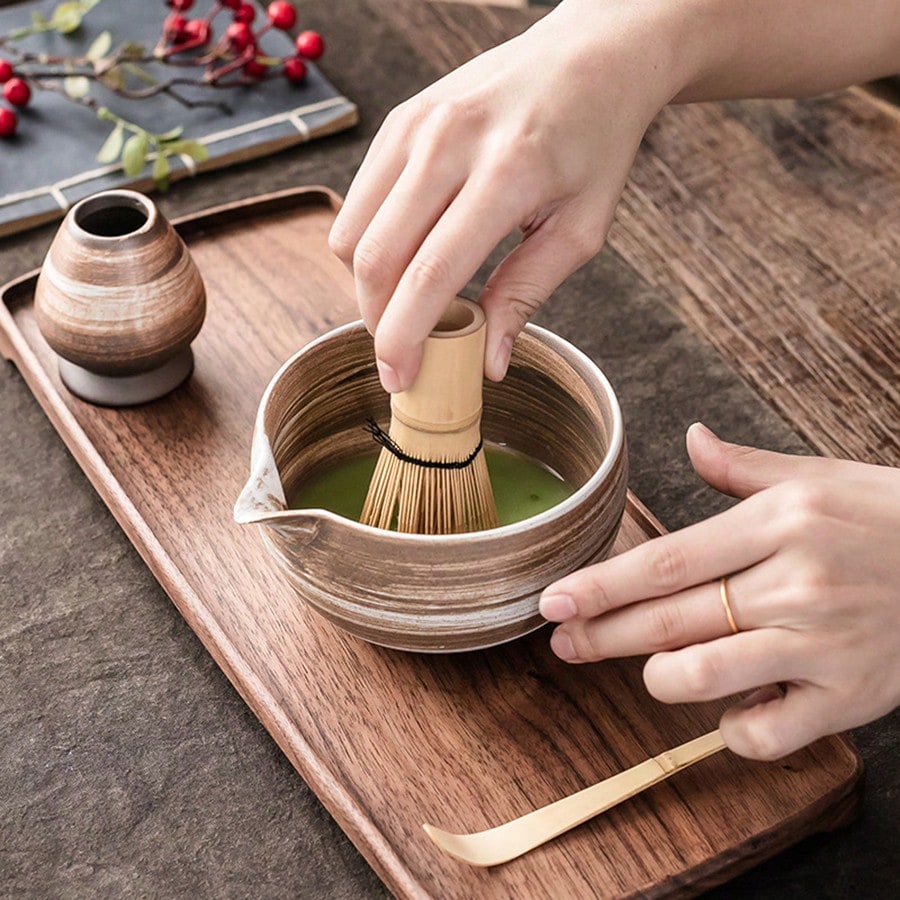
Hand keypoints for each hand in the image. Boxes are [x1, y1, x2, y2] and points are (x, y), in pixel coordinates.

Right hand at [329, 1, 685, 391]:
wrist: (591, 57)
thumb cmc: (595, 144)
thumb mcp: (581, 229)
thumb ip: (526, 295)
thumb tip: (488, 362)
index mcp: (507, 174)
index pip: (431, 273)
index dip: (405, 338)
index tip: (400, 379)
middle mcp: (449, 142)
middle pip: (377, 258)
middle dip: (378, 322)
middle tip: (400, 355)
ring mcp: (416, 125)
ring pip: (352, 233)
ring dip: (367, 286)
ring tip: (406, 306)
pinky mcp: (399, 119)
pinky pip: (357, 202)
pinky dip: (369, 245)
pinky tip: (405, 258)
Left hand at [540, 423, 899, 759]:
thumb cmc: (888, 517)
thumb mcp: (818, 478)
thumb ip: (744, 468)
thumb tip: (691, 438)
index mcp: (778, 524)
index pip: (665, 561)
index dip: (600, 585)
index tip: (553, 600)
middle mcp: (794, 583)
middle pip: (668, 619)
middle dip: (602, 635)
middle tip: (563, 642)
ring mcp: (821, 645)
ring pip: (702, 675)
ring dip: (658, 679)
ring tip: (649, 669)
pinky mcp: (849, 698)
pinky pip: (766, 731)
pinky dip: (734, 727)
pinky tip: (728, 707)